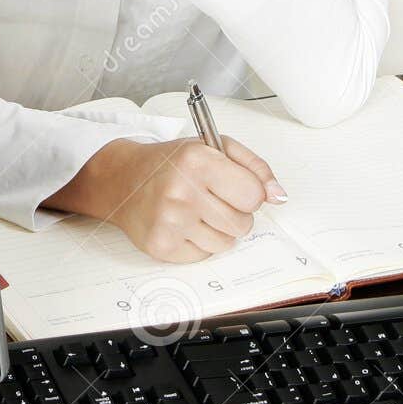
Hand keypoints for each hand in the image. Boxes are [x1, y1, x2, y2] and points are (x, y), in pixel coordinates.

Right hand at [51, 136, 287, 262]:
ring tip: (195, 211)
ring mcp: (170, 222)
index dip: (248, 193)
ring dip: (217, 230)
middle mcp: (182, 191)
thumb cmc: (171, 163)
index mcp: (198, 160)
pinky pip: (204, 256)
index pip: (254, 195)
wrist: (123, 180)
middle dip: (234, 213)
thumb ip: (254, 167)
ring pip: (226, 244)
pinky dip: (198, 243)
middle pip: (243, 224)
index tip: (234, 186)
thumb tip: (279, 196)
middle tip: (211, 198)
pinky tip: (181, 224)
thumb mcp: (214, 147)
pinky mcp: (161, 246)